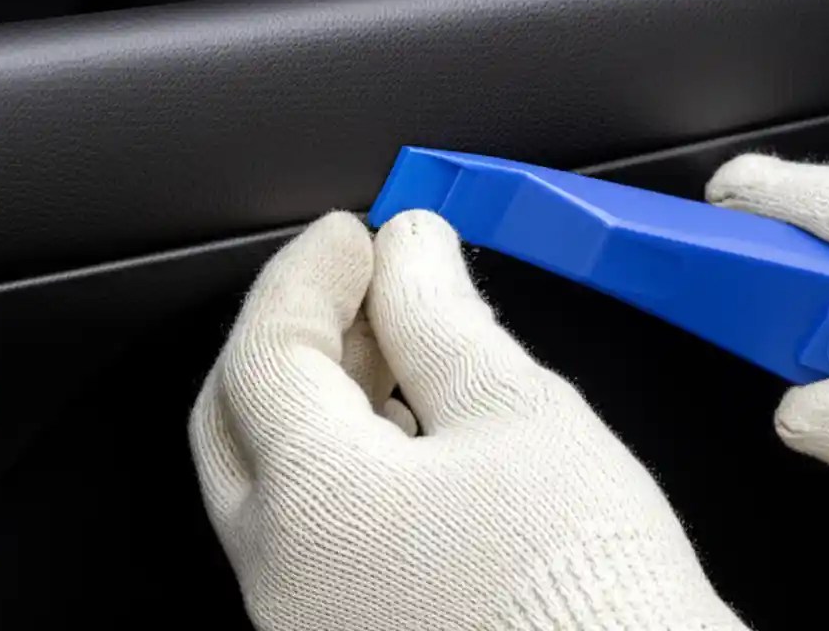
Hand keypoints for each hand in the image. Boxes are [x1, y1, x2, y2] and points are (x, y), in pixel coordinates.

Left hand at [189, 211, 745, 630]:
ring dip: (321, 394)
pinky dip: (342, 461)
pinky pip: (311, 531)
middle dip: (298, 331)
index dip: (308, 274)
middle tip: (364, 282)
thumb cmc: (586, 582)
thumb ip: (441, 318)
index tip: (353, 234)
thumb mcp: (516, 413)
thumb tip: (411, 251)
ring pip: (274, 477)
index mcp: (313, 504)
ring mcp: (306, 617)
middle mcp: (281, 574)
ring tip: (397, 344)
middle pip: (242, 416)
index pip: (267, 350)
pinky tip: (409, 432)